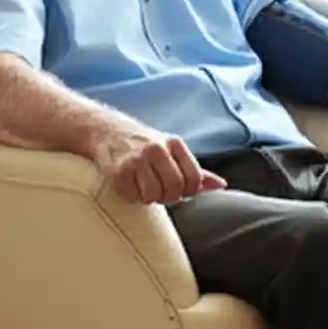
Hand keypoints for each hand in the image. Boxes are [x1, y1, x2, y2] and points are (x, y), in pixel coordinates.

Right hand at [92, 131, 226, 203]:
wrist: (106, 131)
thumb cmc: (144, 145)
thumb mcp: (173, 151)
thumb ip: (196, 170)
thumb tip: (221, 184)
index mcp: (174, 143)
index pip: (194, 178)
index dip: (190, 190)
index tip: (180, 189)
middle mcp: (156, 148)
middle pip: (175, 187)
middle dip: (170, 196)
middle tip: (160, 191)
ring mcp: (136, 158)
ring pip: (154, 194)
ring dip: (150, 197)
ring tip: (145, 187)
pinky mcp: (118, 170)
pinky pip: (133, 196)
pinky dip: (134, 196)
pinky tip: (131, 185)